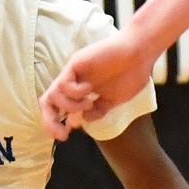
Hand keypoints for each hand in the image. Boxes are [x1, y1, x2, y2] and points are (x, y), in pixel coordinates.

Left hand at [41, 31, 155, 140]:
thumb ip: (98, 111)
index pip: (57, 108)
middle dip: (50, 122)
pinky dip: (75, 93)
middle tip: (64, 134)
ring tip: (89, 103)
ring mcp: (73, 73)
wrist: (140, 54)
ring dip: (70, 106)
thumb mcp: (113, 100)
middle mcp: (73, 82)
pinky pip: (63, 84)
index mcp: (80, 91)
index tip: (68, 134)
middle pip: (47, 102)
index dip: (56, 124)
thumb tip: (83, 121)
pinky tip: (90, 89)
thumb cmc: (130, 74)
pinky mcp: (76, 63)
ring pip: (53, 95)